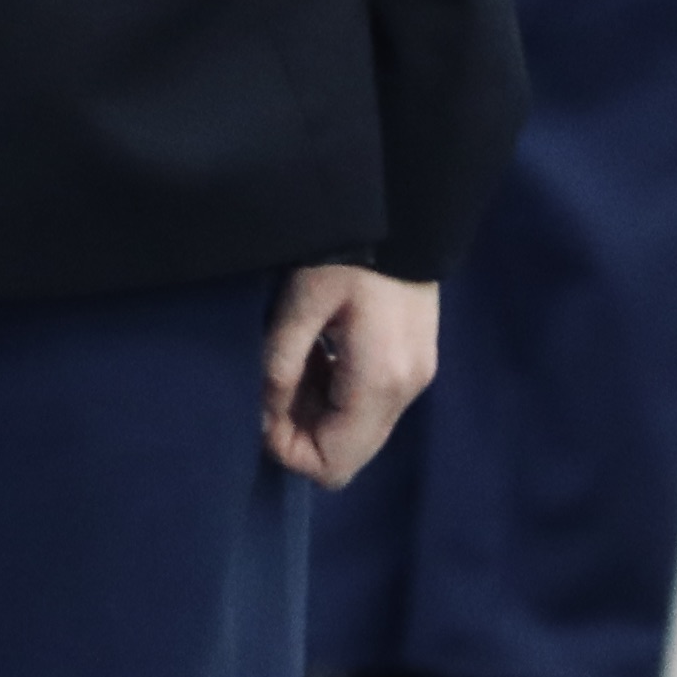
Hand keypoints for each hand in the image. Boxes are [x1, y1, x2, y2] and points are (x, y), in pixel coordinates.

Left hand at [262, 264, 439, 487]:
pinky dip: (338, 395)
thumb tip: (261, 416)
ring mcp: (416, 379)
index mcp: (379, 383)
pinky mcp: (415, 363)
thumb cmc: (351, 252)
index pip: (332, 465)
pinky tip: (321, 355)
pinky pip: (370, 405)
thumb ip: (280, 364)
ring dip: (317, 412)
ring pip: (357, 432)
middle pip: (346, 454)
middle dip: (301, 431)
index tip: (263, 409)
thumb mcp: (303, 303)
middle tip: (275, 384)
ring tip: (296, 363)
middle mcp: (406, 393)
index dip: (288, 451)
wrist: (408, 211)